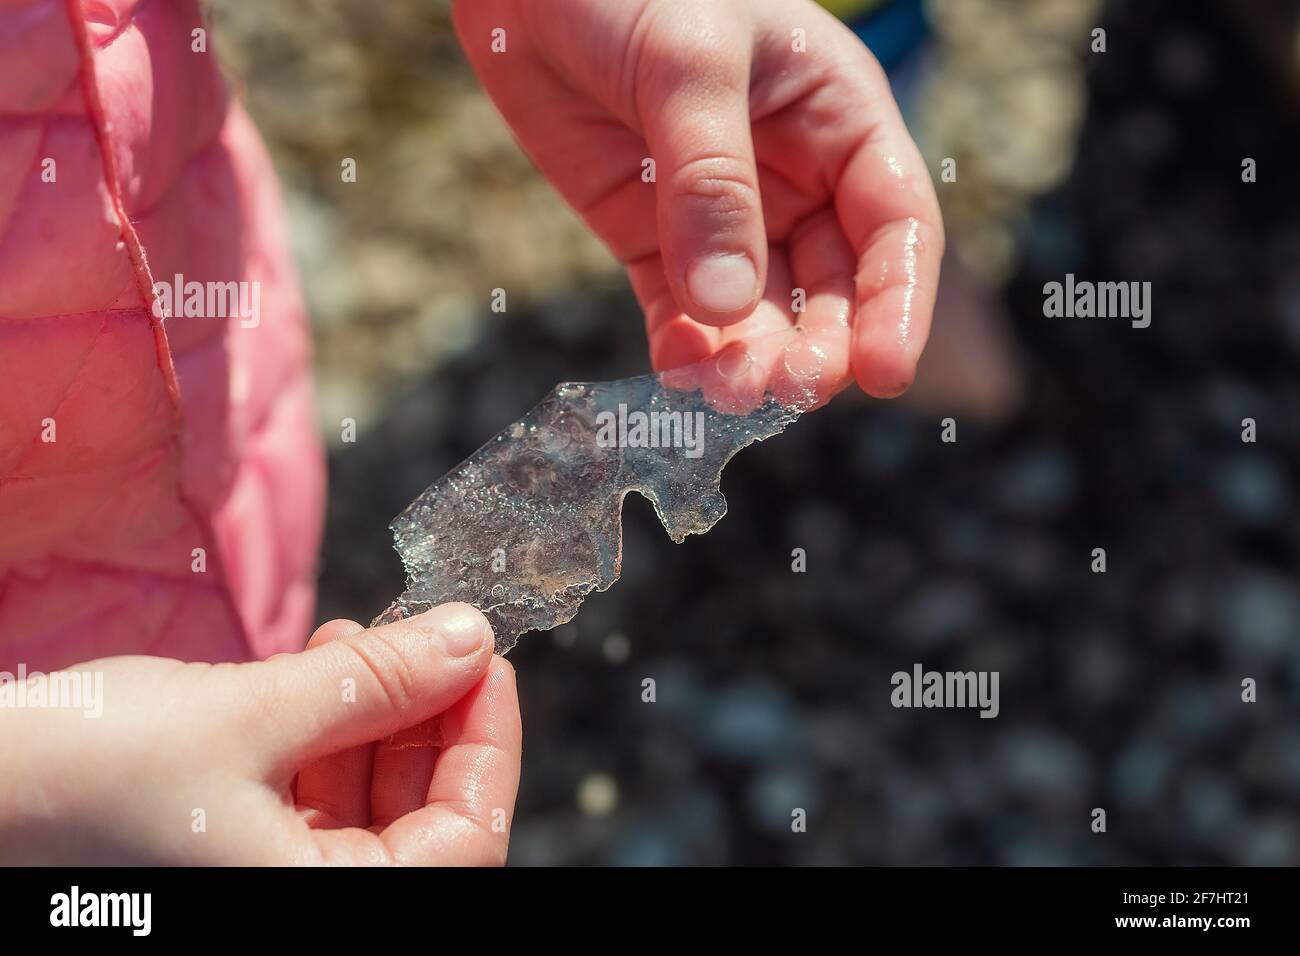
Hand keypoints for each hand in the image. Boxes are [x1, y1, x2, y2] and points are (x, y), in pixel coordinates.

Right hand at [0, 604, 520, 864]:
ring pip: (368, 801)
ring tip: (363, 638)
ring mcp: (266, 875)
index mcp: (320, 905)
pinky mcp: (233, 843)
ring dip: (378, 712)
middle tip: (431, 636)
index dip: (490, 745)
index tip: (488, 659)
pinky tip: (322, 664)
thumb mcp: (253, 715)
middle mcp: (300, 899)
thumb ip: (376, 682)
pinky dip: (329, 727)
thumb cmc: (89, 771)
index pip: (466, 843)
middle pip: (422, 819)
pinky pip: (314, 792)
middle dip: (431, 717)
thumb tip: (469, 639)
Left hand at [454, 0, 943, 405]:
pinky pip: (682, 313)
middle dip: (817, 346)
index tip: (882, 373)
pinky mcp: (654, 242)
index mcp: (838, 118)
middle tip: (784, 390)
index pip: (896, 226)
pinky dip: (685, 351)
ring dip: (750, 361)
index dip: (898, 303)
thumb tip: (725, 305)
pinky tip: (678, 378)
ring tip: (727, 395)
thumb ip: (712, 181)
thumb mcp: (687, 65)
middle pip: (832, 287)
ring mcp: (723, 217)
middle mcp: (795, 178)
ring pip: (760, 312)